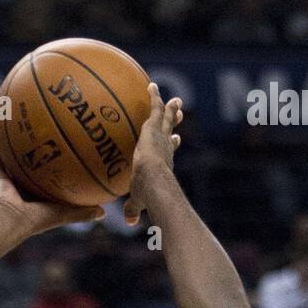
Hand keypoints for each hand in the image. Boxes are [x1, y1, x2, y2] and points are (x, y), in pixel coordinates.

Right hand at [0, 125, 102, 235]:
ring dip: (10, 140)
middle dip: (33, 147)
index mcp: (40, 196)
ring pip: (10, 157)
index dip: (53, 164)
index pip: (48, 177)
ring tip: (12, 119)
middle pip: (30, 163)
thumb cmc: (39, 219)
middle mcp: (25, 188)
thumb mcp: (65, 212)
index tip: (59, 146)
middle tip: (37, 126)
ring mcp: (10, 182)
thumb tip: (105, 213)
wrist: (13, 223)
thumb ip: (82, 212)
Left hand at [124, 85, 183, 226]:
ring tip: (174, 98)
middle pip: (171, 130)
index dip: (172, 145)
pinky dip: (153, 95)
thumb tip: (129, 222)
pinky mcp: (155, 126)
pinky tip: (150, 84)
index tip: (175, 140)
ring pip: (167, 117)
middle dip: (174, 120)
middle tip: (178, 111)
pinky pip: (154, 106)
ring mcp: (161, 136)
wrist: (153, 181)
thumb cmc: (147, 195)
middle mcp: (166, 147)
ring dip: (170, 107)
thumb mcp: (139, 202)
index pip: (169, 152)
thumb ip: (133, 210)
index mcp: (164, 162)